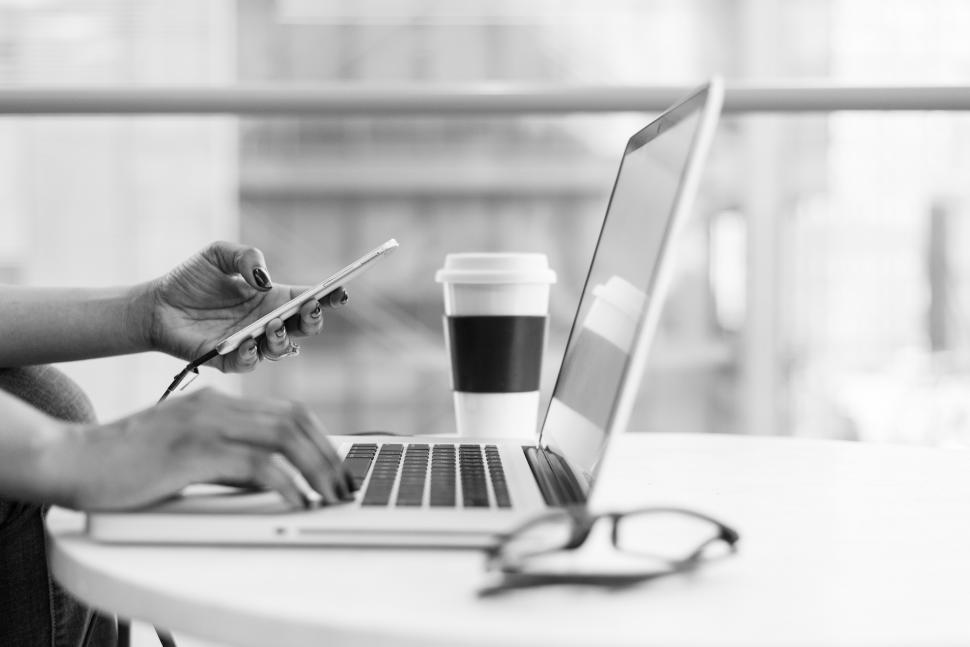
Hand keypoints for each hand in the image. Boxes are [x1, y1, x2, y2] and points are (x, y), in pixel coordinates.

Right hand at [51, 388, 355, 510]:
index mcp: (218, 402)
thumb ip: (228, 457)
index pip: (288, 411)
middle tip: (344, 486)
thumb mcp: (188, 452)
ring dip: (316, 468)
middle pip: (294, 420)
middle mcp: (216, 406)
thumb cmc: (128, 463)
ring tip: (330, 496)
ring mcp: (204, 425)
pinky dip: (284, 483)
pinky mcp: (191, 451)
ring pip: (282, 437)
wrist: (74, 459)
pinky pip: (254, 464)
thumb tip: (272, 479)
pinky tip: (297, 501)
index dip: (321, 438)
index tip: (338, 467)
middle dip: (328, 455)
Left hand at [140, 241, 347, 371]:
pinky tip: (248, 341)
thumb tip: (265, 279)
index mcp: (272, 298)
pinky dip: (252, 354)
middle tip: (309, 307)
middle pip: (304, 328)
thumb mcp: (218, 254)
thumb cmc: (190, 279)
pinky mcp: (228, 360)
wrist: (155, 305)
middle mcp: (267, 323)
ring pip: (282, 350)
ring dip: (283, 338)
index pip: (308, 299)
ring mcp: (250, 343)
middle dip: (313, 320)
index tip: (339, 290)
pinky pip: (248, 363)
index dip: (327, 297)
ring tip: (273, 324)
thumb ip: (246, 257)